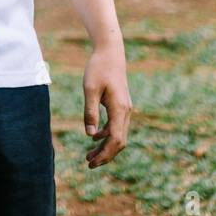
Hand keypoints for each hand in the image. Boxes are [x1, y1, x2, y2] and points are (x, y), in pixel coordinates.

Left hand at [83, 42, 131, 168]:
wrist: (111, 51)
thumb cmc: (98, 67)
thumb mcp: (90, 89)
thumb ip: (90, 112)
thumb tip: (90, 136)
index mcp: (120, 109)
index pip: (115, 139)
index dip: (104, 154)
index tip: (91, 162)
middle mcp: (126, 111)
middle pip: (119, 141)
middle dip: (105, 155)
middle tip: (89, 164)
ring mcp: (125, 108)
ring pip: (119, 135)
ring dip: (106, 146)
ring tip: (89, 155)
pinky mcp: (121, 104)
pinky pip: (116, 126)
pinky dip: (107, 135)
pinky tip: (95, 137)